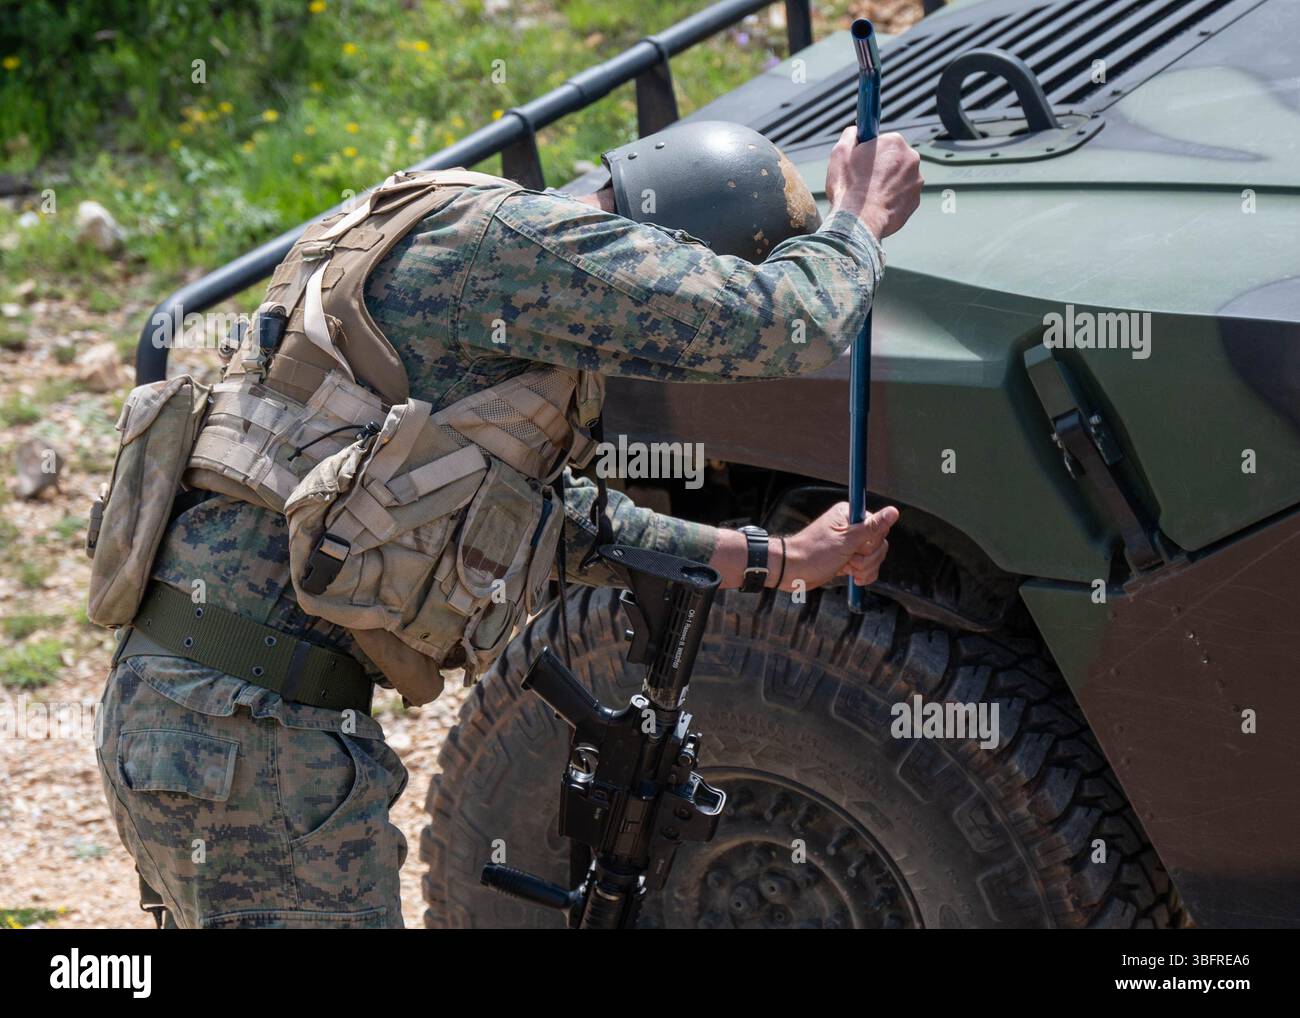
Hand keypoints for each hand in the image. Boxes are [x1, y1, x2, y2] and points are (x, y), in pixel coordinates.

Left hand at [778, 502, 898, 590]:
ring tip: (846, 568)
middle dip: (867, 559)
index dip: (871, 542)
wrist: (792, 571)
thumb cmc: (813, 554)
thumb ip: (872, 527)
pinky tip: (850, 576)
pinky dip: (862, 575)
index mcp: (850, 515)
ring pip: (874, 558)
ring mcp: (850, 544)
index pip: (879, 527)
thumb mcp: (845, 540)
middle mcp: (851, 527)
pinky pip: (868, 568)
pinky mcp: (848, 558)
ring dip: (863, 568)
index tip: (856, 548)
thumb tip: (893, 511)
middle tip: (849, 560)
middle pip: (879, 544)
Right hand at [824, 127, 922, 238]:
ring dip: (887, 184)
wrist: (859, 221)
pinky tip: (877, 206)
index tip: (863, 160)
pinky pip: (903, 196)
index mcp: (894, 142)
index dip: (870, 151)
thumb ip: (850, 134)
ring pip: (899, 178)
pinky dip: (892, 200)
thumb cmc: (848, 186)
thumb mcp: (840, 152)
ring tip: (869, 196)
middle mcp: (911, 158)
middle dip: (882, 167)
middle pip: (895, 159)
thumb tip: (856, 131)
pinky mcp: (915, 201)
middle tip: (863, 180)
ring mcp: (916, 181)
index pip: (884, 141)